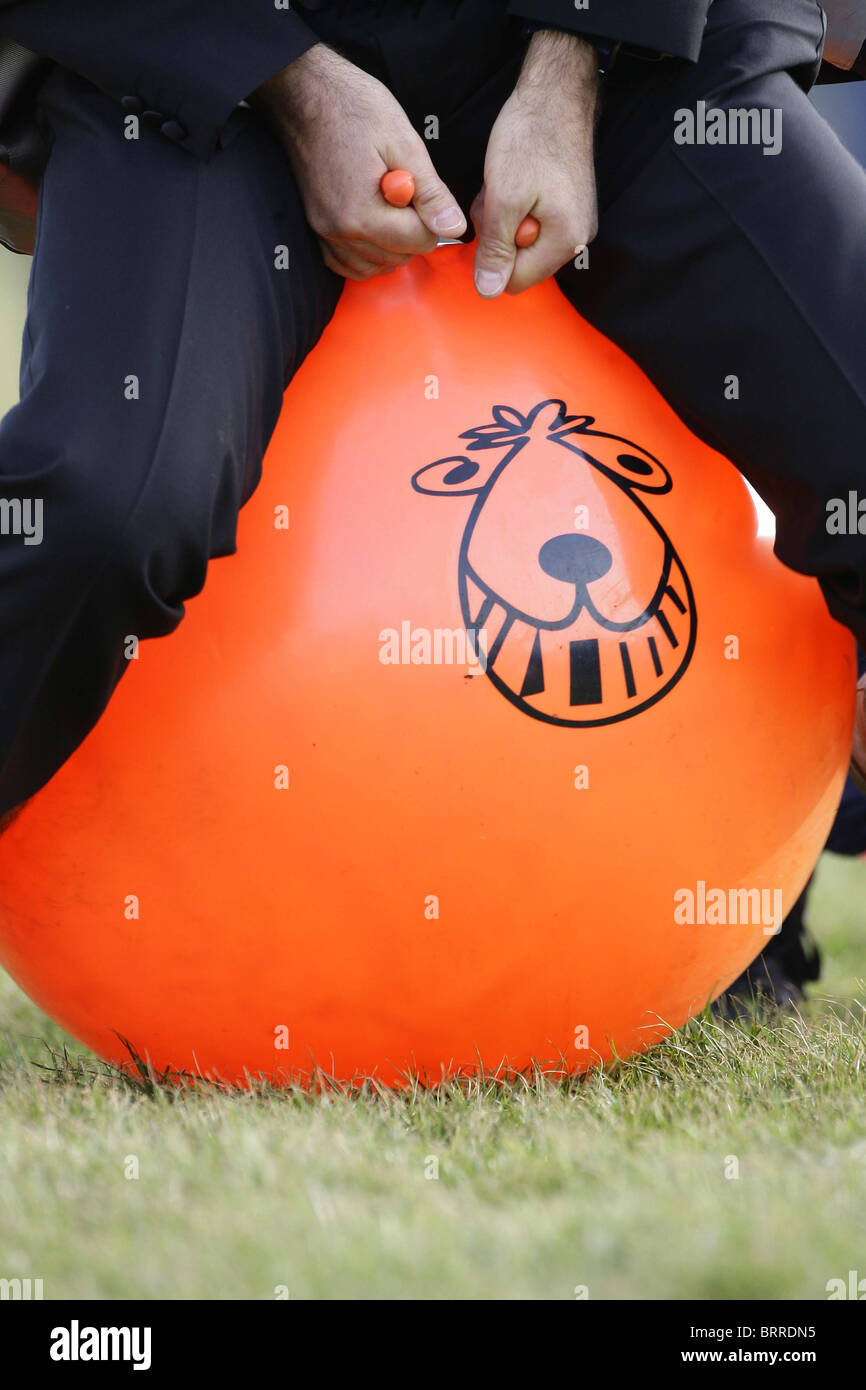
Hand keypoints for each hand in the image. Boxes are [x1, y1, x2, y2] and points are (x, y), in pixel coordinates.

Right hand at [255, 44, 465, 279]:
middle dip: (411, 231)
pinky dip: (367, 253)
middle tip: (405, 193)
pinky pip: (347, 264)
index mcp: (363, 212)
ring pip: (375, 265)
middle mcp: (340, 231)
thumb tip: (454, 226)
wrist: (306, 94)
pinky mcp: (315, 229)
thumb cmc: (354, 108)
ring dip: (391, 245)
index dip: (431, 218)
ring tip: (390, 207)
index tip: (422, 191)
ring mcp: (324, 233)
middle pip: (398, 257)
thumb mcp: (403, 142)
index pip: (419, 242)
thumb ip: (431, 192)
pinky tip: (374, 225)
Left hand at [471, 31, 599, 296]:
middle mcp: (577, 238)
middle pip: (520, 263)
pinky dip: (515, 206)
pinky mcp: (568, 206)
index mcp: (565, 242)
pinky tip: (515, 181)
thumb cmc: (530, 139)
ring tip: (504, 184)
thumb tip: (488, 292)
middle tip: (496, 197)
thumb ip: (496, 250)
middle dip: (499, 236)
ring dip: (504, 219)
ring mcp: (574, 221)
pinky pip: (532, 222)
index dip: (491, 256)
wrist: (557, 94)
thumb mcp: (504, 198)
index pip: (515, 281)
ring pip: (522, 241)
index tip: (489, 219)